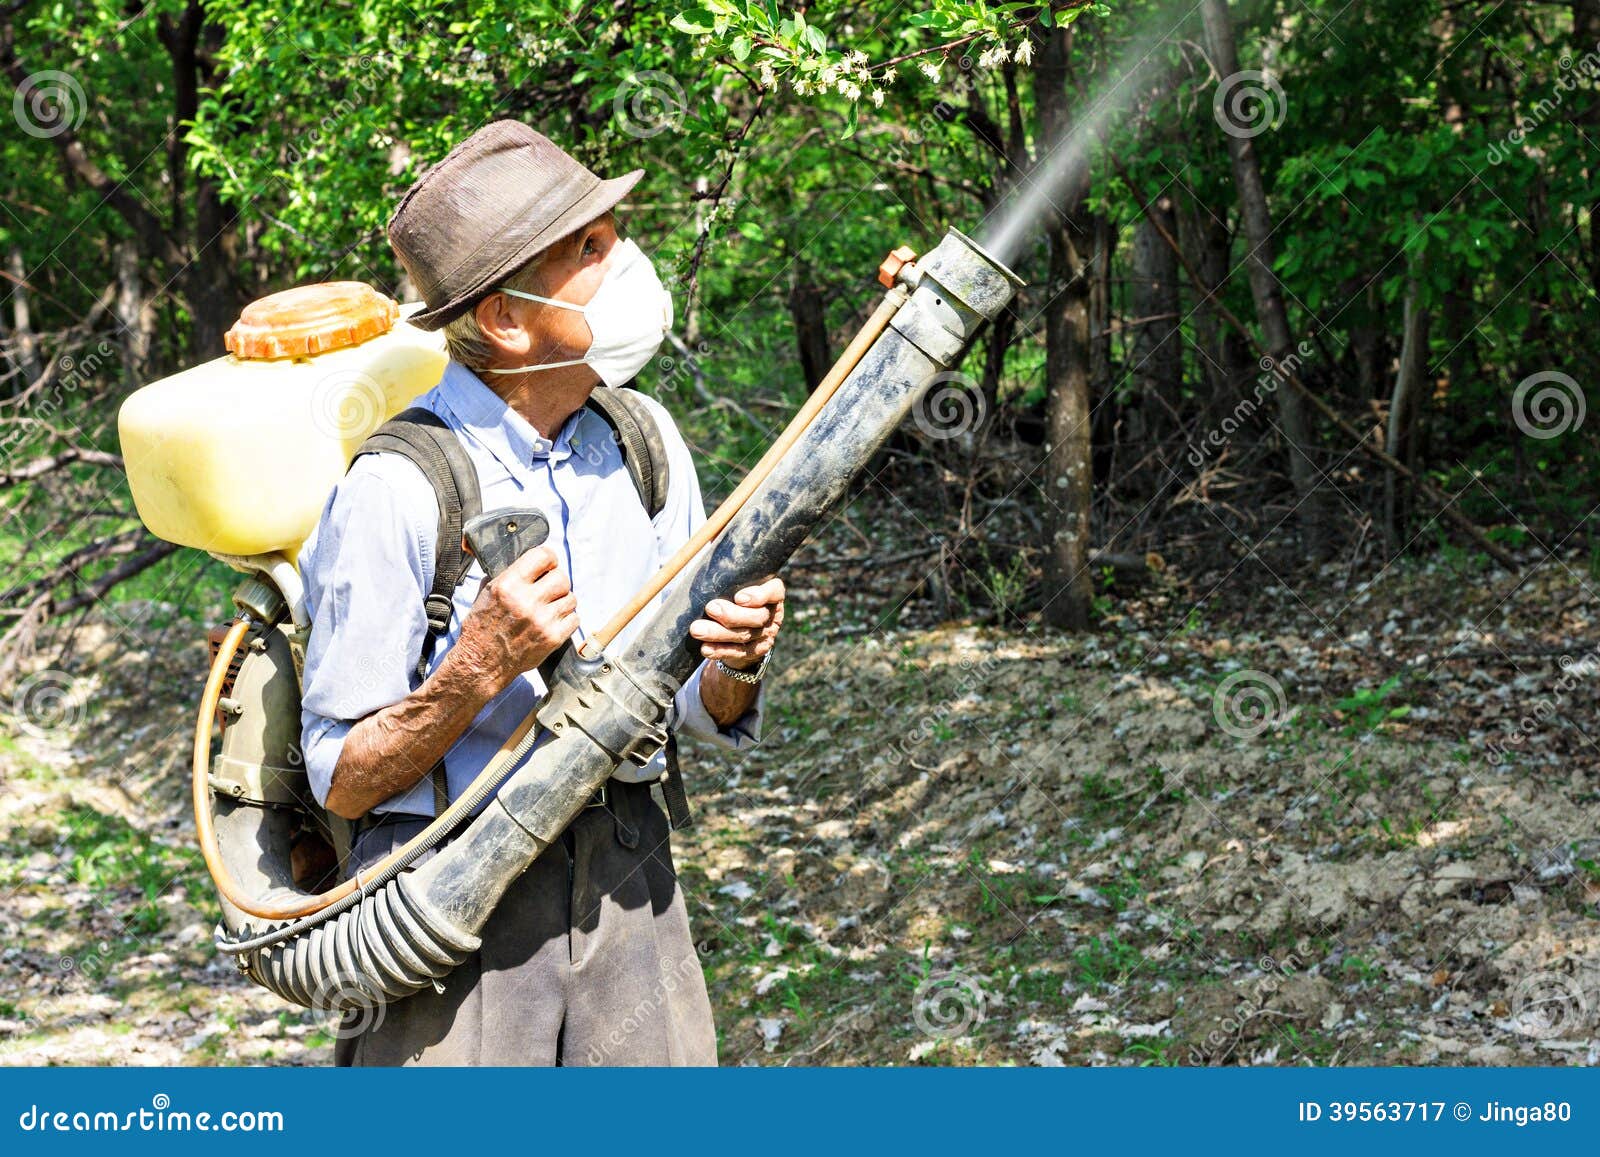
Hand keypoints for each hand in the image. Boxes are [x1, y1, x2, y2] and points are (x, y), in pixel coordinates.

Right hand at [456, 544, 577, 694]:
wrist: (481, 662)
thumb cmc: (481, 627)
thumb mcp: (486, 593)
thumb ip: (507, 575)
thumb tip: (528, 563)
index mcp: (508, 585)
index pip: (544, 556)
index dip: (549, 559)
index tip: (548, 565)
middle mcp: (526, 601)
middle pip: (562, 577)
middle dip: (556, 582)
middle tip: (548, 590)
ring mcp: (542, 621)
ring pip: (571, 598)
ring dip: (562, 602)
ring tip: (549, 608)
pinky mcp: (552, 638)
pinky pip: (574, 619)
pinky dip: (567, 620)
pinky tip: (553, 622)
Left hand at [690, 575, 784, 669]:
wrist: (740, 628)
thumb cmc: (734, 596)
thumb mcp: (737, 584)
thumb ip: (730, 576)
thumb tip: (706, 559)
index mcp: (773, 595)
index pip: (774, 592)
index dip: (759, 595)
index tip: (738, 597)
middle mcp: (772, 615)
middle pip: (758, 617)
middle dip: (732, 615)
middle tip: (710, 609)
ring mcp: (766, 635)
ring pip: (745, 636)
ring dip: (719, 633)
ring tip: (697, 629)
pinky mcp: (755, 651)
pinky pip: (738, 652)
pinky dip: (720, 650)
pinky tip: (706, 648)